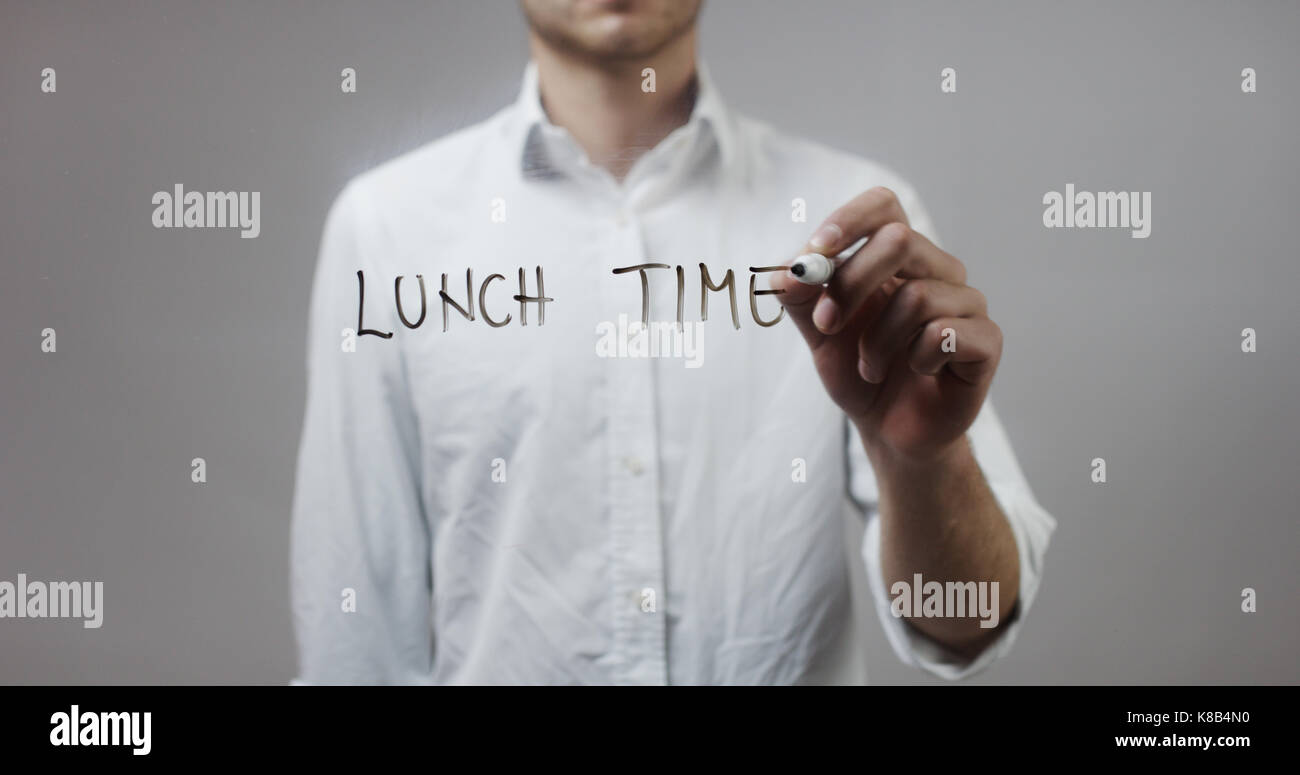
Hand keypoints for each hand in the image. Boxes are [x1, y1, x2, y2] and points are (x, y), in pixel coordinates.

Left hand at [770, 187, 1001, 463]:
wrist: (889, 430)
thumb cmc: (859, 373)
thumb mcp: (816, 333)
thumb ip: (799, 297)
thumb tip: (788, 271)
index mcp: (897, 257)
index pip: (883, 205)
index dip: (849, 220)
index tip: (816, 252)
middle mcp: (937, 270)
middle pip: (899, 240)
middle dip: (851, 285)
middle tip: (825, 325)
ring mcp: (966, 302)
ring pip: (917, 296)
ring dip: (876, 342)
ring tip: (868, 366)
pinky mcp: (986, 340)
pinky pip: (944, 334)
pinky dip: (915, 359)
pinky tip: (916, 372)